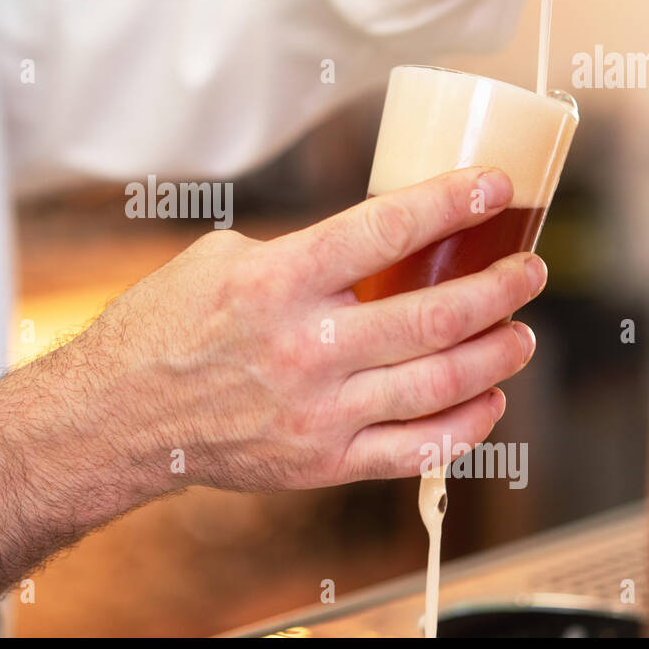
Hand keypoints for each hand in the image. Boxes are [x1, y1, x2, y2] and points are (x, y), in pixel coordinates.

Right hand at [0, 166, 545, 630]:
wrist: (120, 420)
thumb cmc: (161, 331)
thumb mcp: (219, 260)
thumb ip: (298, 253)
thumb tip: (365, 249)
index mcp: (275, 282)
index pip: (385, 230)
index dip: (451, 203)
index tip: (494, 187)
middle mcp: (305, 347)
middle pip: (433, 313)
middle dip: (498, 287)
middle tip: (528, 271)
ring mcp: (318, 412)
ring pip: (439, 383)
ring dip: (496, 354)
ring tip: (521, 334)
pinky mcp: (322, 462)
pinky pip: (415, 448)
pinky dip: (465, 425)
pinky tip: (488, 401)